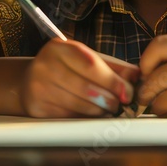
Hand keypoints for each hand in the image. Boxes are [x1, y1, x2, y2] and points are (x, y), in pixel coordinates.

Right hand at [20, 39, 139, 117]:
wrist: (29, 80)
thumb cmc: (64, 68)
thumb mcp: (85, 59)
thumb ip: (112, 66)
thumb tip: (137, 76)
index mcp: (59, 48)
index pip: (91, 64)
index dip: (113, 81)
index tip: (128, 92)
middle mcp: (46, 65)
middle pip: (87, 88)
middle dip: (110, 99)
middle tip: (120, 104)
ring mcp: (39, 87)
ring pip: (81, 106)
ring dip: (101, 111)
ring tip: (107, 108)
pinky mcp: (38, 108)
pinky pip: (71, 117)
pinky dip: (86, 118)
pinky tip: (91, 113)